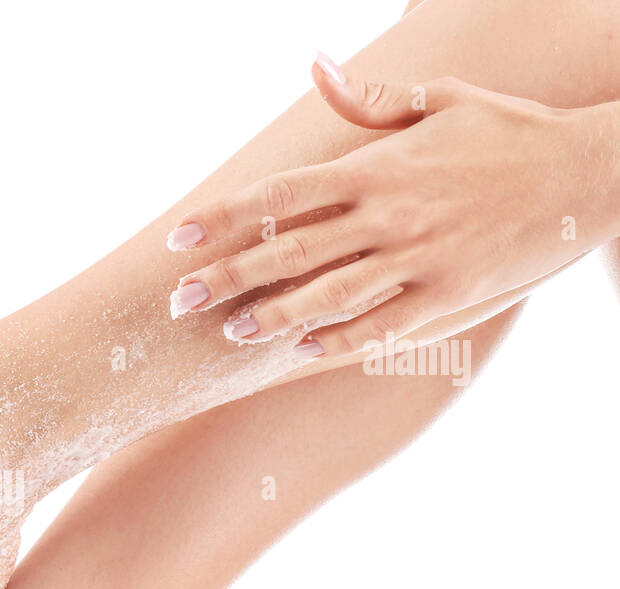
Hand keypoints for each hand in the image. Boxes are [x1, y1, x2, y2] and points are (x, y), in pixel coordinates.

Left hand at [166, 52, 619, 358]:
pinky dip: (341, 341)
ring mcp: (418, 259)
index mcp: (378, 167)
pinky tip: (301, 353)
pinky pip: (384, 326)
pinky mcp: (447, 295)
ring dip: (273, 316)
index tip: (181, 239)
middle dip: (229, 277)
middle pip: (291, 250)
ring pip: (329, 294)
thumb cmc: (507, 132)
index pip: (282, 193)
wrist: (588, 174)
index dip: (225, 218)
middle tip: (179, 301)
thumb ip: (370, 98)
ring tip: (229, 333)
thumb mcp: (441, 100)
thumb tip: (314, 66)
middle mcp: (389, 215)